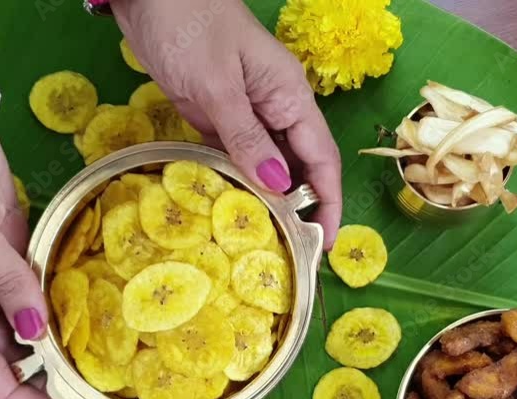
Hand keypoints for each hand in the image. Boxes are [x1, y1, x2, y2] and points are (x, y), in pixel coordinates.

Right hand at [0, 105, 54, 398]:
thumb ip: (7, 281)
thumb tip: (35, 331)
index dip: (10, 393)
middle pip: (0, 348)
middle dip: (35, 375)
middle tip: (82, 392)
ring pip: (17, 321)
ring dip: (46, 342)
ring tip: (86, 363)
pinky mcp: (7, 248)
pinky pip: (29, 288)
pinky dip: (50, 305)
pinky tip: (79, 316)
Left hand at [114, 0, 342, 246]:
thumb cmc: (188, 25)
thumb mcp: (217, 85)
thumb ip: (246, 136)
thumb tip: (278, 186)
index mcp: (289, 95)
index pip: (321, 158)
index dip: (328, 202)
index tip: (325, 244)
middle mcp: (275, 107)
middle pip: (300, 166)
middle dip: (302, 209)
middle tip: (293, 255)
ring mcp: (246, 111)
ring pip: (268, 164)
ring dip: (269, 200)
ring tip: (264, 243)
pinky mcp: (217, 114)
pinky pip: (235, 156)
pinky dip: (237, 182)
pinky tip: (232, 210)